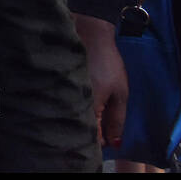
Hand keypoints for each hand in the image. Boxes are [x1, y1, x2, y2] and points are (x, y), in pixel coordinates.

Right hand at [73, 13, 127, 148]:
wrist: (90, 36)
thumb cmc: (108, 64)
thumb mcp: (121, 93)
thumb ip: (117, 119)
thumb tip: (115, 143)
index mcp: (89, 108)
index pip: (91, 136)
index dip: (100, 141)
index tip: (107, 139)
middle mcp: (71, 103)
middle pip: (79, 127)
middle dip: (89, 132)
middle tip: (99, 126)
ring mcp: (64, 93)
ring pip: (71, 116)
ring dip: (81, 119)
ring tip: (90, 113)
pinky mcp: (59, 85)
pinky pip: (67, 104)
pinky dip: (74, 107)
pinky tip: (80, 102)